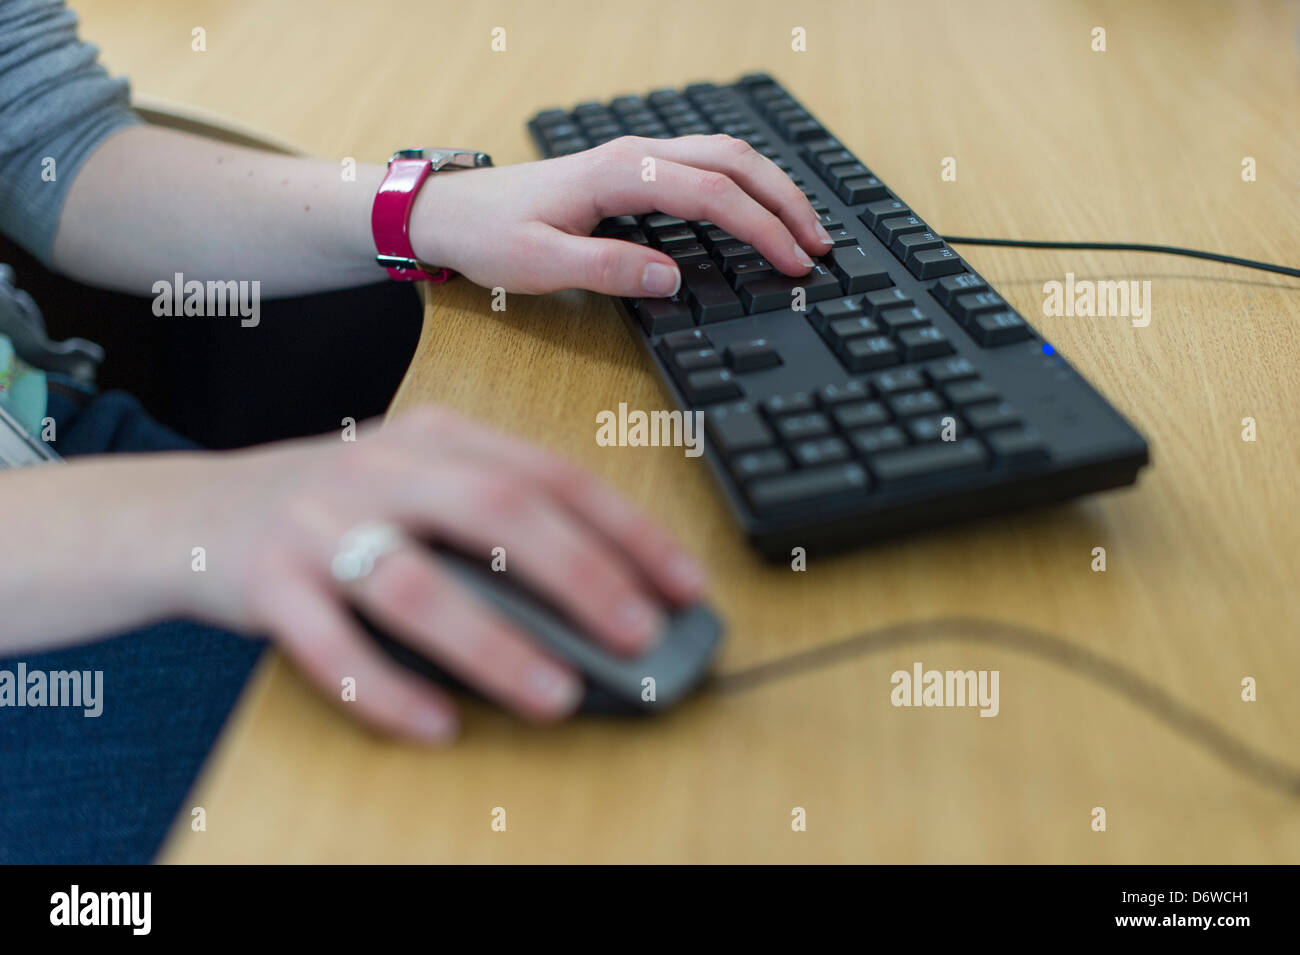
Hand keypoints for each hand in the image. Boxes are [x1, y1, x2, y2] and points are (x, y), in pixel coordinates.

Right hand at [185, 406, 707, 742]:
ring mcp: (318, 522)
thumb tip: (600, 601)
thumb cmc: (333, 508)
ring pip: (416, 585)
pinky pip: (332, 647)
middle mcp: (379, 468)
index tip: (683, 583)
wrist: (191, 513)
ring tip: (555, 696)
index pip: (549, 474)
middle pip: (496, 512)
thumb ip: (491, 520)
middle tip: (638, 636)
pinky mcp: (264, 583)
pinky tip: (438, 724)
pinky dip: (389, 691)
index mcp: (433, 437)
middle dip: (581, 577)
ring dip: (496, 647)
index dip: (625, 529)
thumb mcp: (413, 484)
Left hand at [409, 134, 833, 296]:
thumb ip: (607, 269)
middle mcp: (636, 156)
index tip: (795, 263)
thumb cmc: (491, 236)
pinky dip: (743, 187)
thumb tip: (673, 277)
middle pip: (734, 160)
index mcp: (621, 174)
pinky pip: (704, 167)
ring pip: (724, 156)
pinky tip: (755, 216)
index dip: (762, 229)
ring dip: (769, 189)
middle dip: (785, 200)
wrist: (453, 211)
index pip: (714, 195)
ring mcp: (636, 159)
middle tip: (820, 245)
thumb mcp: (539, 264)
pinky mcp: (632, 172)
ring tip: (803, 230)